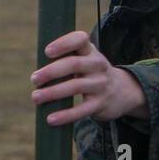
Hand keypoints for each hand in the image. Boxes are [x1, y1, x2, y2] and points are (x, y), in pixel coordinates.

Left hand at [30, 30, 147, 127]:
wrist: (124, 91)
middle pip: (74, 64)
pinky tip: (51, 119)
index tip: (47, 52)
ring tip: (36, 97)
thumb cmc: (92, 72)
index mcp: (90, 51)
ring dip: (53, 92)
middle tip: (34, 79)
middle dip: (52, 71)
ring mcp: (100, 84)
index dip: (64, 44)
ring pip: (76, 87)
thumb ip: (65, 58)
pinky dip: (66, 115)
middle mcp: (97, 65)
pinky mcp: (100, 103)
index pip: (80, 40)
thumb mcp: (86, 59)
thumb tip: (36, 73)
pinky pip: (82, 110)